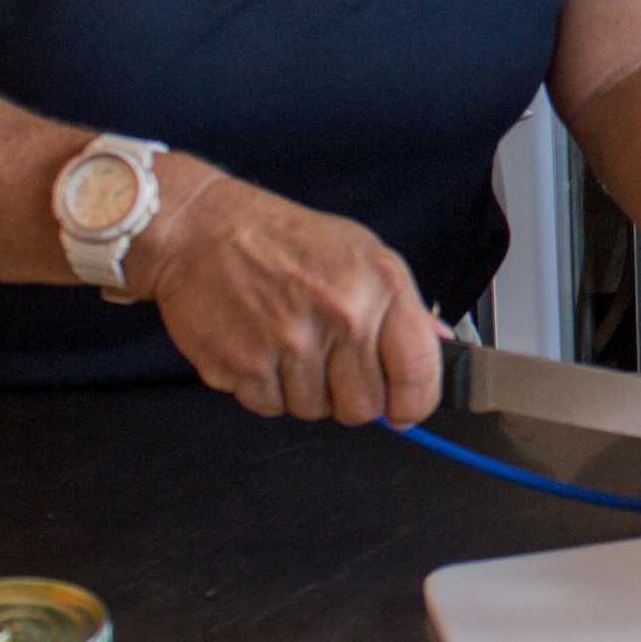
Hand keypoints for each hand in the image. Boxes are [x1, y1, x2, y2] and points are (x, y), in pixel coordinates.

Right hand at [135, 168, 446, 426]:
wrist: (200, 229)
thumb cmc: (283, 239)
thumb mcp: (361, 253)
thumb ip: (403, 306)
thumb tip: (440, 345)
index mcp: (378, 286)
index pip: (419, 372)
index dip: (416, 403)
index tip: (406, 409)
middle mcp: (339, 316)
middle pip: (364, 407)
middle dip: (352, 396)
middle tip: (332, 363)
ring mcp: (288, 344)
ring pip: (316, 412)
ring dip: (307, 391)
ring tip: (290, 344)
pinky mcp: (242, 367)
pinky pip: (271, 408)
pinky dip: (267, 390)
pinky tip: (261, 349)